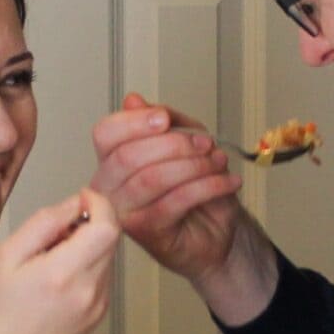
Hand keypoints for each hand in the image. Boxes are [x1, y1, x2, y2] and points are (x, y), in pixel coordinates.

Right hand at [0, 187, 118, 333]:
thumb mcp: (7, 256)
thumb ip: (44, 223)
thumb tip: (74, 204)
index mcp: (64, 274)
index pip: (107, 227)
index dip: (99, 204)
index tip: (83, 198)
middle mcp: (89, 291)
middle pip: (111, 239)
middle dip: (91, 223)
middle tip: (58, 232)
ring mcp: (99, 305)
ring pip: (108, 257)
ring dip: (88, 246)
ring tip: (52, 260)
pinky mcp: (100, 315)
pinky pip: (103, 277)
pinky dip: (87, 267)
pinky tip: (58, 280)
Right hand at [91, 92, 244, 284]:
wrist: (216, 232)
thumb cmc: (195, 191)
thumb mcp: (187, 142)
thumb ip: (164, 121)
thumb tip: (134, 101)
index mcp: (112, 160)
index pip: (106, 134)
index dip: (134, 122)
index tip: (165, 119)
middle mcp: (110, 187)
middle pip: (127, 156)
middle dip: (174, 144)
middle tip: (206, 143)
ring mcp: (124, 212)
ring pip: (152, 178)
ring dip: (194, 165)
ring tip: (219, 162)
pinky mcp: (146, 232)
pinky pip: (175, 201)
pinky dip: (208, 186)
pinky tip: (227, 182)